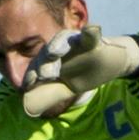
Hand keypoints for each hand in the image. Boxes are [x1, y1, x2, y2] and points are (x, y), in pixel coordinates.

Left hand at [21, 25, 138, 118]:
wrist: (110, 66)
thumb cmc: (84, 74)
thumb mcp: (66, 88)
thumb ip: (50, 95)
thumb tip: (28, 110)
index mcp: (52, 60)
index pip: (38, 64)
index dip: (32, 73)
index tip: (29, 84)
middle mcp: (60, 47)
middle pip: (48, 51)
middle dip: (44, 62)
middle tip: (45, 75)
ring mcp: (76, 41)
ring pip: (63, 40)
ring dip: (58, 45)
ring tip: (55, 52)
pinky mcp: (94, 39)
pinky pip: (92, 34)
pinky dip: (91, 31)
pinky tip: (92, 29)